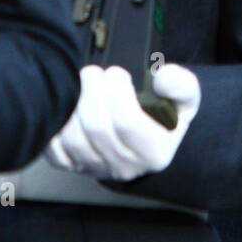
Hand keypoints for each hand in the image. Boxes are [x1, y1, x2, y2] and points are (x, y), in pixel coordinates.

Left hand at [45, 64, 199, 181]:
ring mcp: (97, 169)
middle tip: (95, 73)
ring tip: (82, 85)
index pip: (127, 121)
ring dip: (74, 105)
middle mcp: (125, 167)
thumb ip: (182, 85)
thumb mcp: (186, 100)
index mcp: (155, 152)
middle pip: (97, 127)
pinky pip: (55, 149)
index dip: (117, 91)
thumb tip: (164, 77)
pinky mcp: (73, 167)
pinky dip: (58, 125)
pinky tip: (69, 106)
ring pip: (74, 138)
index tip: (116, 73)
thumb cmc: (165, 118)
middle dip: (92, 92)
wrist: (148, 143)